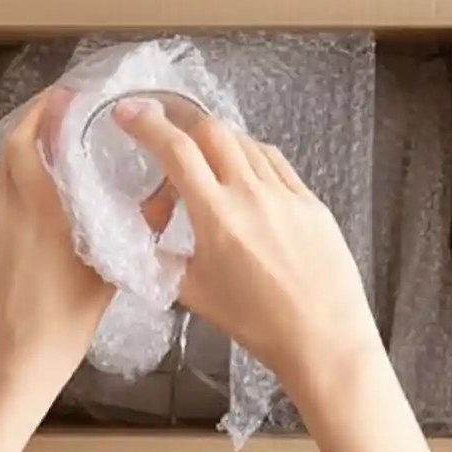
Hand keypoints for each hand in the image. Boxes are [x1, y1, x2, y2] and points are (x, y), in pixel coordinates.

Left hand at [0, 90, 113, 451]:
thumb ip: (137, 231)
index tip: (67, 94)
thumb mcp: (108, 276)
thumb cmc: (62, 326)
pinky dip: (11, 181)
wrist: (7, 366)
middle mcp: (7, 210)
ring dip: (22, 150)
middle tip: (60, 109)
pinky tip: (32, 193)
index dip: (47, 111)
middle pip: (11, 147)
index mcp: (41, 212)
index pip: (34, 141)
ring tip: (51, 144)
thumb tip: (167, 200)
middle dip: (34, 121)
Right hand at [111, 99, 379, 386]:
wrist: (324, 338)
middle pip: (211, 130)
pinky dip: (251, 157)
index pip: (175, 150)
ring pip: (245, 141)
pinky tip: (245, 174)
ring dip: (217, 142)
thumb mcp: (194, 295)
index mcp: (216, 215)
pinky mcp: (311, 200)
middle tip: (166, 135)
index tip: (128, 112)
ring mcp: (286, 193)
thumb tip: (143, 243)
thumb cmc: (256, 323)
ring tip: (204, 163)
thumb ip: (162, 261)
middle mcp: (251, 193)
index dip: (146, 124)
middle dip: (182, 125)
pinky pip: (275, 162)